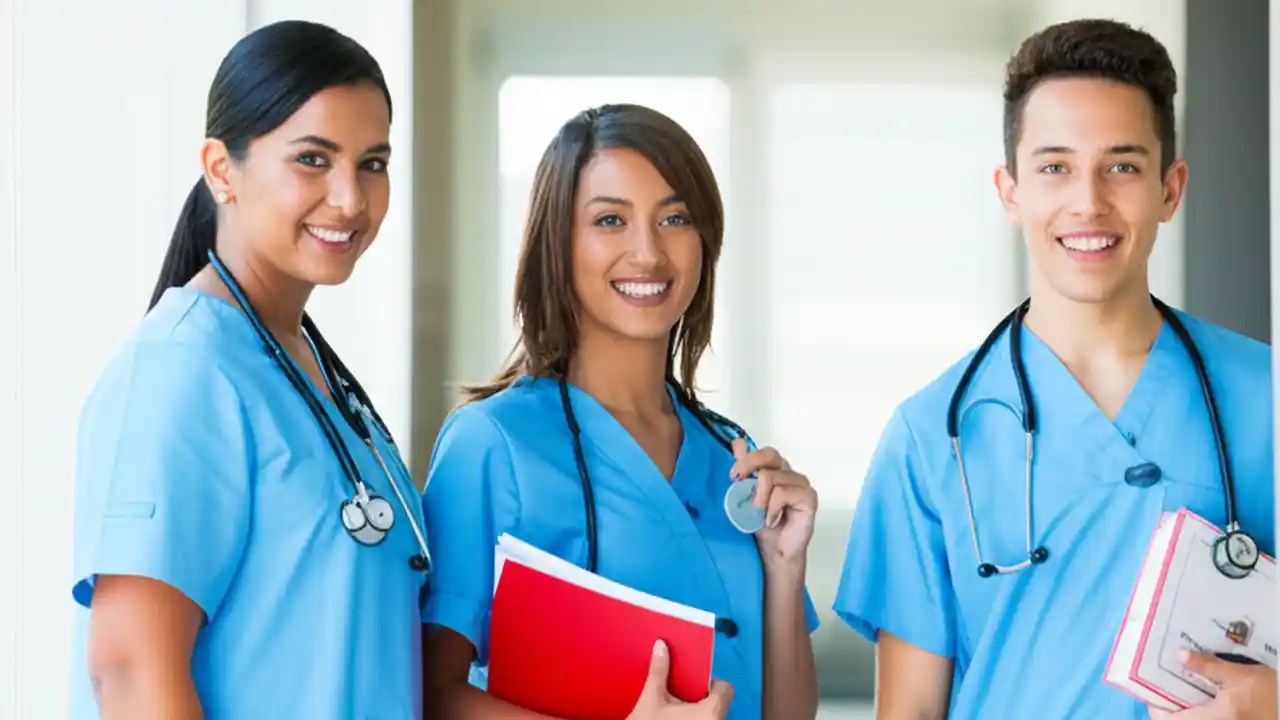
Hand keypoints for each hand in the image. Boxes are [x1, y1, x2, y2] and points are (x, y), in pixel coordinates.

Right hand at [627, 641, 732, 718]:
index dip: (711, 681)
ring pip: (709, 717)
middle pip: (717, 704)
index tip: (694, 680)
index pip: (725, 689)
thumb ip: (659, 671)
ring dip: (695, 712)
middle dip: (699, 697)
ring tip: (674, 709)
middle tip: (679, 694)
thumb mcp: (650, 699)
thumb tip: (661, 647)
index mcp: (710, 713)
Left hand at [728, 438, 816, 565]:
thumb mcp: (745, 495)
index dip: (747, 459)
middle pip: (770, 455)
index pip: (763, 452)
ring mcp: (801, 484)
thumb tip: (737, 443)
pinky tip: (772, 520)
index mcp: (775, 469)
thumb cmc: (760, 525)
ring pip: (772, 477)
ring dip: (760, 498)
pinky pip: (784, 493)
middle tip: (738, 483)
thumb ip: (744, 470)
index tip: (733, 476)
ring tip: (759, 514)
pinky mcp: (809, 498)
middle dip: (750, 466)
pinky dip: (772, 507)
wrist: (774, 552)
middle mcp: (789, 473)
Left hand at [1148, 651, 1276, 718]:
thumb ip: (1208, 666)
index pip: (1165, 718)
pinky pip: (1204, 717)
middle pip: (1176, 718)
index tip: (1150, 685)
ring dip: (1184, 704)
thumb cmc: (1270, 697)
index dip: (1154, 704)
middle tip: (1166, 678)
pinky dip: (1199, 707)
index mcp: (1209, 719)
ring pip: (1190, 717)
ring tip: (1183, 681)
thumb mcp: (1240, 676)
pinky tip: (1204, 691)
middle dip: (1169, 701)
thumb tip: (1179, 655)